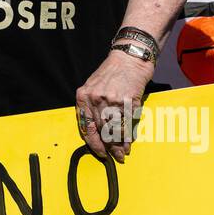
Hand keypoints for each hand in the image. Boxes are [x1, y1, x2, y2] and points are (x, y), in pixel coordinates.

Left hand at [75, 48, 151, 163]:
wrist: (129, 57)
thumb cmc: (112, 72)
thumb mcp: (94, 86)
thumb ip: (92, 106)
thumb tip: (99, 131)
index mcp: (83, 96)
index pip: (86, 127)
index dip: (94, 143)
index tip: (101, 153)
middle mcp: (95, 99)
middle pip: (101, 131)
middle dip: (109, 146)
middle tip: (115, 157)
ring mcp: (111, 101)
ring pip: (114, 130)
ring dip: (119, 144)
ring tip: (123, 152)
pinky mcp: (127, 101)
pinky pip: (126, 123)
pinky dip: (128, 135)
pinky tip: (130, 142)